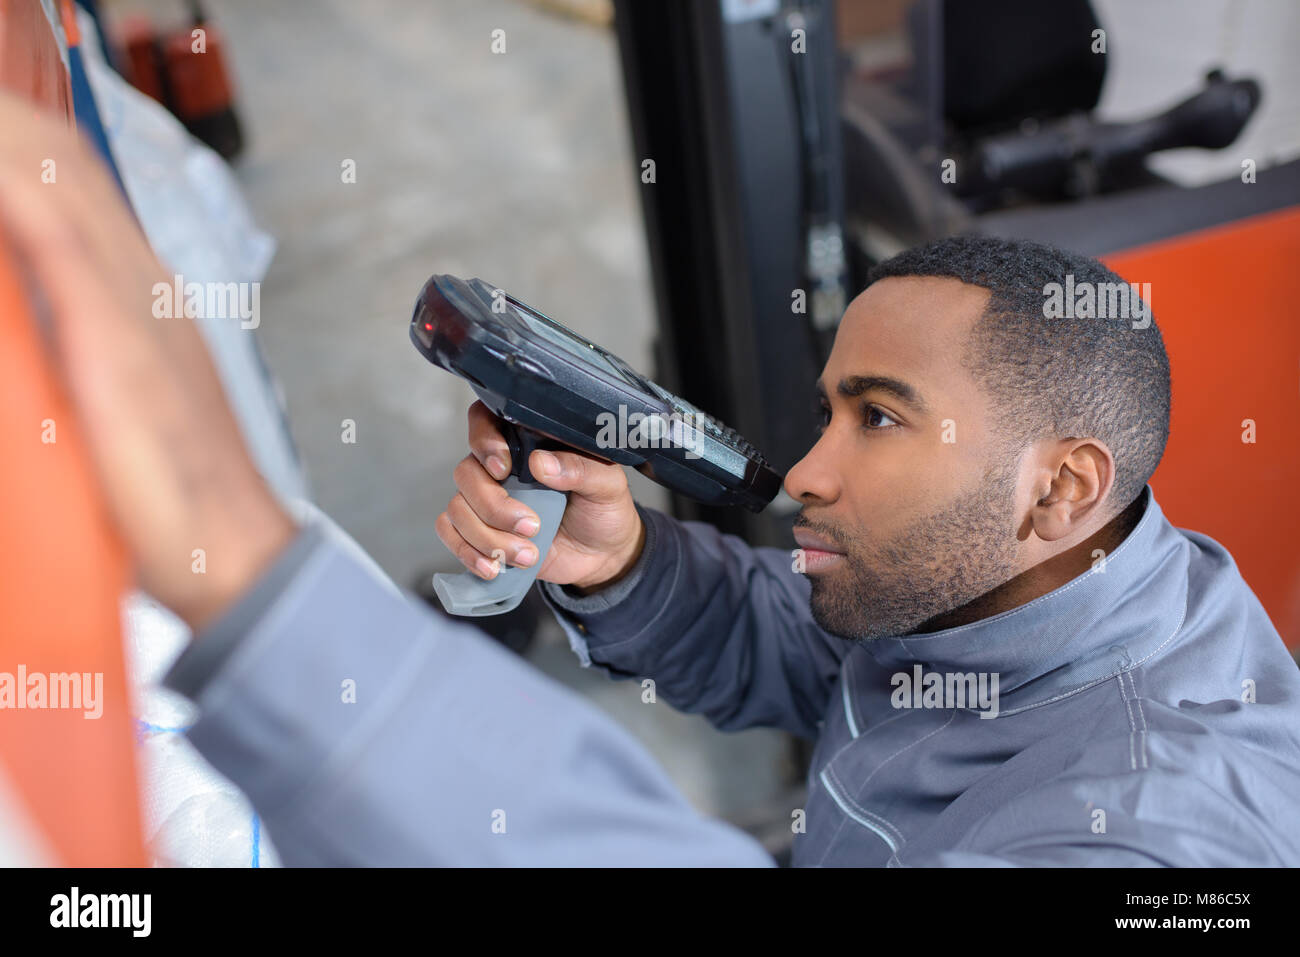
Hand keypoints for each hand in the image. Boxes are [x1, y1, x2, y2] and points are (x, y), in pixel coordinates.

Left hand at [0, 94, 295, 630]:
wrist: (232, 551)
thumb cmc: (178, 493)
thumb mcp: (128, 402)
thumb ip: (93, 345)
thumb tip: (43, 305)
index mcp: (144, 296)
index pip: (74, 186)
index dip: (24, 142)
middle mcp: (144, 287)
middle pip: (67, 168)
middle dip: (11, 129)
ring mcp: (136, 308)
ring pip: (63, 186)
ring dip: (13, 143)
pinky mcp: (116, 343)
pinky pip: (61, 239)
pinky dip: (25, 193)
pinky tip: (3, 167)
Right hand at [436, 401, 644, 591]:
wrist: (604, 555)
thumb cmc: (604, 510)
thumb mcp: (607, 485)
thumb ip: (580, 468)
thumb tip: (541, 463)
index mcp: (528, 443)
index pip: (485, 421)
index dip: (484, 441)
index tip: (503, 468)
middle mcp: (501, 469)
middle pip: (466, 473)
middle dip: (493, 505)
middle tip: (531, 525)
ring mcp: (487, 501)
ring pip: (457, 509)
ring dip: (486, 537)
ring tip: (527, 555)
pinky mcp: (481, 533)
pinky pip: (451, 535)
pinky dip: (467, 553)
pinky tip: (494, 567)